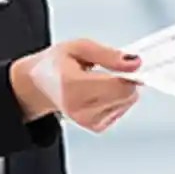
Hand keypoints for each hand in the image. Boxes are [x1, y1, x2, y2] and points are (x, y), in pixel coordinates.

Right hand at [9, 39, 141, 132]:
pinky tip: (101, 92)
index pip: (118, 86)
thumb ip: (108, 55)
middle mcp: (79, 108)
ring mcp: (87, 121)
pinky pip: (121, 110)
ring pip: (126, 103)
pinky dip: (117, 99)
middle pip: (126, 96)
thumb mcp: (79, 47)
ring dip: (121, 89)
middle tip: (112, 69)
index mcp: (72, 85)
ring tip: (101, 80)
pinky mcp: (95, 127)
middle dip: (127, 80)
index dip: (130, 73)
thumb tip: (135, 63)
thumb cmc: (57, 64)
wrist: (40, 85)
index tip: (130, 63)